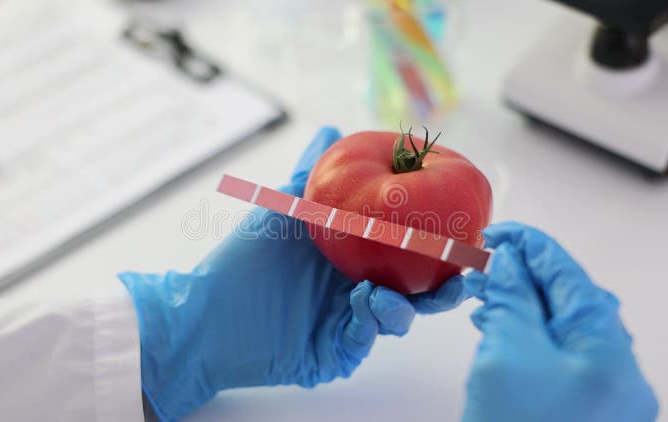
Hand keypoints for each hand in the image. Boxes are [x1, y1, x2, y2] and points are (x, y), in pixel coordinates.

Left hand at [120, 127, 479, 421]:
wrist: (207, 314)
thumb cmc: (243, 260)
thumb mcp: (283, 211)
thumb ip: (311, 174)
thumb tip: (331, 132)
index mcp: (353, 256)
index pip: (405, 250)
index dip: (434, 242)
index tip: (459, 227)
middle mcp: (357, 288)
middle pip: (414, 289)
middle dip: (443, 285)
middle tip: (460, 273)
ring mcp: (349, 322)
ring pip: (396, 317)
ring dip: (404, 304)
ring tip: (391, 290)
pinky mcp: (337, 351)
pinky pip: (366, 337)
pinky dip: (372, 320)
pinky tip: (364, 302)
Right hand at [462, 222, 657, 421]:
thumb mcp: (507, 353)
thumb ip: (511, 299)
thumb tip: (509, 262)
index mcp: (608, 349)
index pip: (567, 272)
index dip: (527, 244)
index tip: (495, 233)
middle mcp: (618, 370)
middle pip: (566, 300)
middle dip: (519, 276)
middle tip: (481, 263)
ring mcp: (604, 392)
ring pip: (560, 329)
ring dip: (519, 306)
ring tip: (481, 294)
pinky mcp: (584, 407)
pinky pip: (557, 357)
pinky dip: (526, 337)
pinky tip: (498, 328)